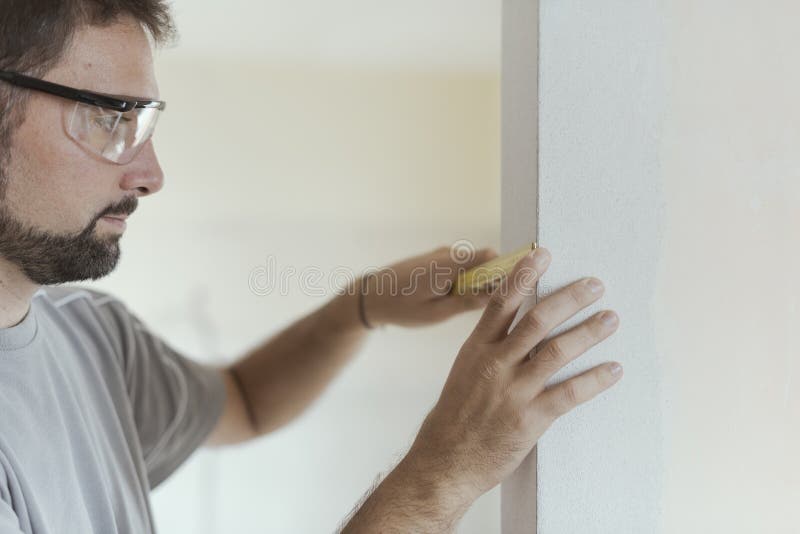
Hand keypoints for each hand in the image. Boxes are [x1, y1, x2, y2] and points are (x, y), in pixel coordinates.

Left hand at [359, 244, 498, 327]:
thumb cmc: (401, 308)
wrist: (370, 296)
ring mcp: (441, 254)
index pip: (491, 255)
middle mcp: (447, 253)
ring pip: (473, 265)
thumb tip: (498, 296)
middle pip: (485, 260)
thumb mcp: (437, 313)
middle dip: (494, 279)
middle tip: (495, 304)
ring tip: (474, 305)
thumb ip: (467, 302)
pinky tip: (456, 299)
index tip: (522, 284)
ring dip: (477, 281)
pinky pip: (460, 267)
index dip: (509, 267)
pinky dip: (464, 280)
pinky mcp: (437, 259)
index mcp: (448, 264)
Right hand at [403, 246, 622, 505]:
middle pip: (537, 320)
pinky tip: (614, 369)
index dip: (523, 276)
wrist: (444, 463)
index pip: (501, 303)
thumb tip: (520, 332)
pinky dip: (595, 379)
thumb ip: (490, 351)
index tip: (543, 254)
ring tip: (611, 318)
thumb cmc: (455, 419)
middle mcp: (494, 365)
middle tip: (595, 284)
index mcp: (475, 350)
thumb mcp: (464, 374)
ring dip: (589, 332)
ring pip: (557, 351)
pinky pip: (569, 393)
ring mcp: (512, 391)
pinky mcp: (529, 419)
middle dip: (570, 298)